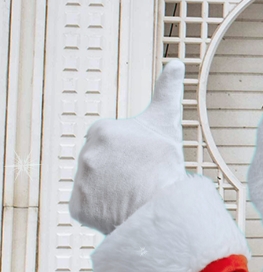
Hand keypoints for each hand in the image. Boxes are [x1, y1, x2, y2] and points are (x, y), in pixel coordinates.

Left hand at [72, 62, 189, 234]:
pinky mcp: (76, 207)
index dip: (130, 148)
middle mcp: (85, 153)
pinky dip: (101, 208)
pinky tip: (120, 207)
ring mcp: (79, 182)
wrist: (157, 205)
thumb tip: (177, 63)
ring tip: (132, 194)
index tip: (143, 157)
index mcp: (102, 130)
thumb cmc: (164, 162)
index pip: (111, 138)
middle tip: (139, 176)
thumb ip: (167, 90)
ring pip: (95, 183)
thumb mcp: (168, 121)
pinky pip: (88, 206)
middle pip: (102, 160)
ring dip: (110, 188)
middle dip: (117, 167)